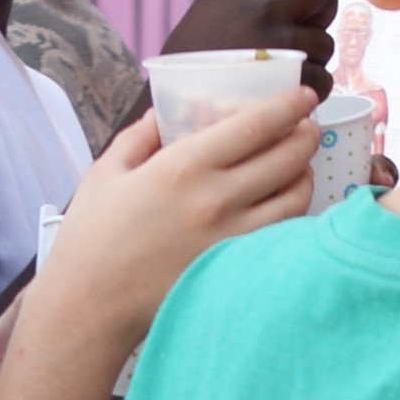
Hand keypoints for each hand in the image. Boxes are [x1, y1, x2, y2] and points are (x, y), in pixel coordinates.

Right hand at [36, 93, 319, 357]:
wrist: (92, 305)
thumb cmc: (92, 238)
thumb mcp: (107, 173)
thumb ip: (140, 136)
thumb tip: (163, 111)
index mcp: (183, 167)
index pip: (255, 126)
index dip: (288, 106)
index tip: (303, 94)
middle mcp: (216, 199)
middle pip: (286, 158)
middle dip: (306, 134)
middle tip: (308, 125)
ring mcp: (232, 236)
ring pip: (295, 197)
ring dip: (306, 173)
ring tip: (301, 163)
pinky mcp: (238, 267)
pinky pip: (284, 232)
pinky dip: (294, 211)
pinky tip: (286, 201)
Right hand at [165, 0, 341, 100]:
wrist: (168, 126)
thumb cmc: (186, 78)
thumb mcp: (204, 21)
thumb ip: (242, 3)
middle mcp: (254, 9)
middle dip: (322, 8)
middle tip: (305, 29)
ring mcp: (276, 42)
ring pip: (326, 40)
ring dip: (313, 59)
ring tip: (280, 74)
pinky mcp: (291, 79)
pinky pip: (324, 77)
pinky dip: (313, 90)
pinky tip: (286, 95)